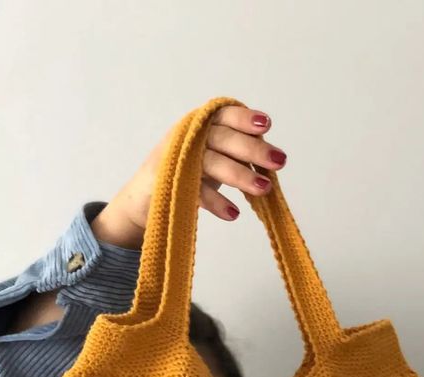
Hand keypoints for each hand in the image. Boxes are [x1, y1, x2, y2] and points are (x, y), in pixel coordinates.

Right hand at [90, 105, 286, 248]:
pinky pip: (196, 192)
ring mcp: (176, 159)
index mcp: (201, 124)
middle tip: (279, 161)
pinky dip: (216, 202)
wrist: (144, 200)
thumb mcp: (212, 156)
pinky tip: (233, 213)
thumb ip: (237, 152)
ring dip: (240, 175)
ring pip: (212, 162)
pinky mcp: (167, 184)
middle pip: (223, 138)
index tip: (265, 125)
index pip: (225, 115)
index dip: (244, 118)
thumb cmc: (186, 174)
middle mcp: (188, 136)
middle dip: (252, 149)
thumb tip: (273, 155)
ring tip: (263, 188)